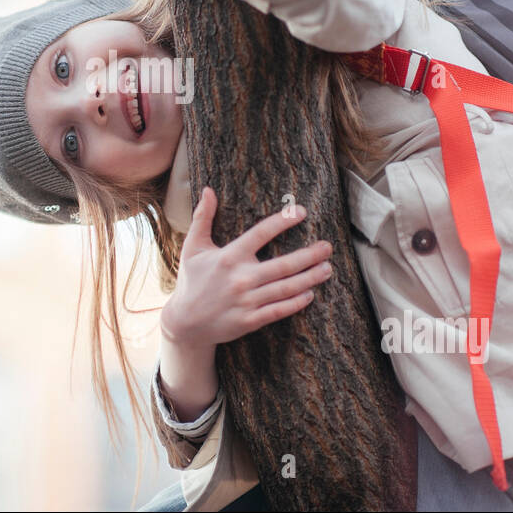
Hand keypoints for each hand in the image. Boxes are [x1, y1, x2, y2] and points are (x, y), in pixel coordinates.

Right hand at [160, 187, 334, 348]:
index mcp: (229, 257)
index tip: (301, 212)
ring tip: (327, 268)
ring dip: (310, 278)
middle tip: (328, 247)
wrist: (185, 323)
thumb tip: (208, 190)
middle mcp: (240, 278)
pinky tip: (310, 294)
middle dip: (309, 256)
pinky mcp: (250, 320)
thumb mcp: (193, 248)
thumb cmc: (191, 281)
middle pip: (283, 265)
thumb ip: (202, 218)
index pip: (261, 233)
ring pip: (286, 288)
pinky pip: (279, 310)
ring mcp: (247, 301)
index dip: (283, 221)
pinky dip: (296, 302)